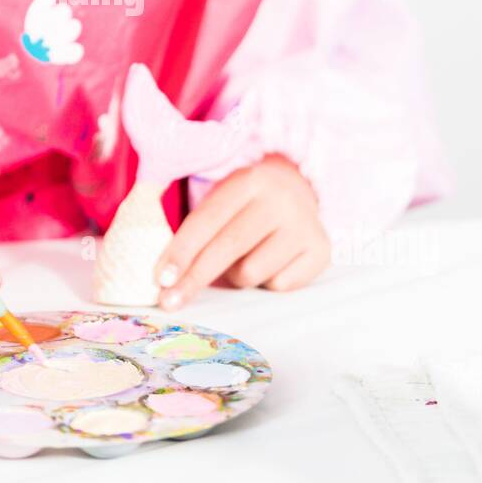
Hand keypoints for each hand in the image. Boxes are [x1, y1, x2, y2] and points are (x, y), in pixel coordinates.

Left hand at [155, 155, 330, 307]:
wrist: (299, 191)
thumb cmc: (246, 205)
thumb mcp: (222, 200)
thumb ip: (197, 229)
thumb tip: (166, 276)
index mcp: (248, 181)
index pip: (207, 221)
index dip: (181, 252)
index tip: (161, 280)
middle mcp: (280, 199)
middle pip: (228, 248)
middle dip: (194, 278)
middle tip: (169, 301)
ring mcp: (304, 225)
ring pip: (251, 273)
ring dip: (236, 276)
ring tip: (245, 257)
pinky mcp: (321, 250)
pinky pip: (278, 286)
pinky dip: (267, 281)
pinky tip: (272, 261)